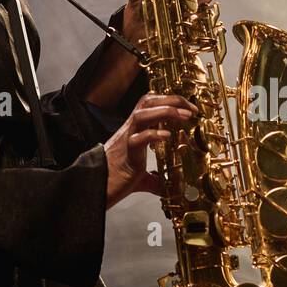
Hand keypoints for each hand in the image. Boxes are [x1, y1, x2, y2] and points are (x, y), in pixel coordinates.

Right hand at [103, 94, 196, 208]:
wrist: (96, 187)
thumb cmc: (115, 179)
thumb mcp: (140, 177)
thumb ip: (153, 179)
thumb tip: (164, 186)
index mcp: (134, 130)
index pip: (150, 104)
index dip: (170, 100)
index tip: (188, 108)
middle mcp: (130, 129)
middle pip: (148, 102)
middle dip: (171, 99)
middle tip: (191, 108)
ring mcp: (127, 139)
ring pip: (142, 114)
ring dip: (165, 111)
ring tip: (184, 115)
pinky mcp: (126, 153)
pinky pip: (139, 138)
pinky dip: (154, 134)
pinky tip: (167, 136)